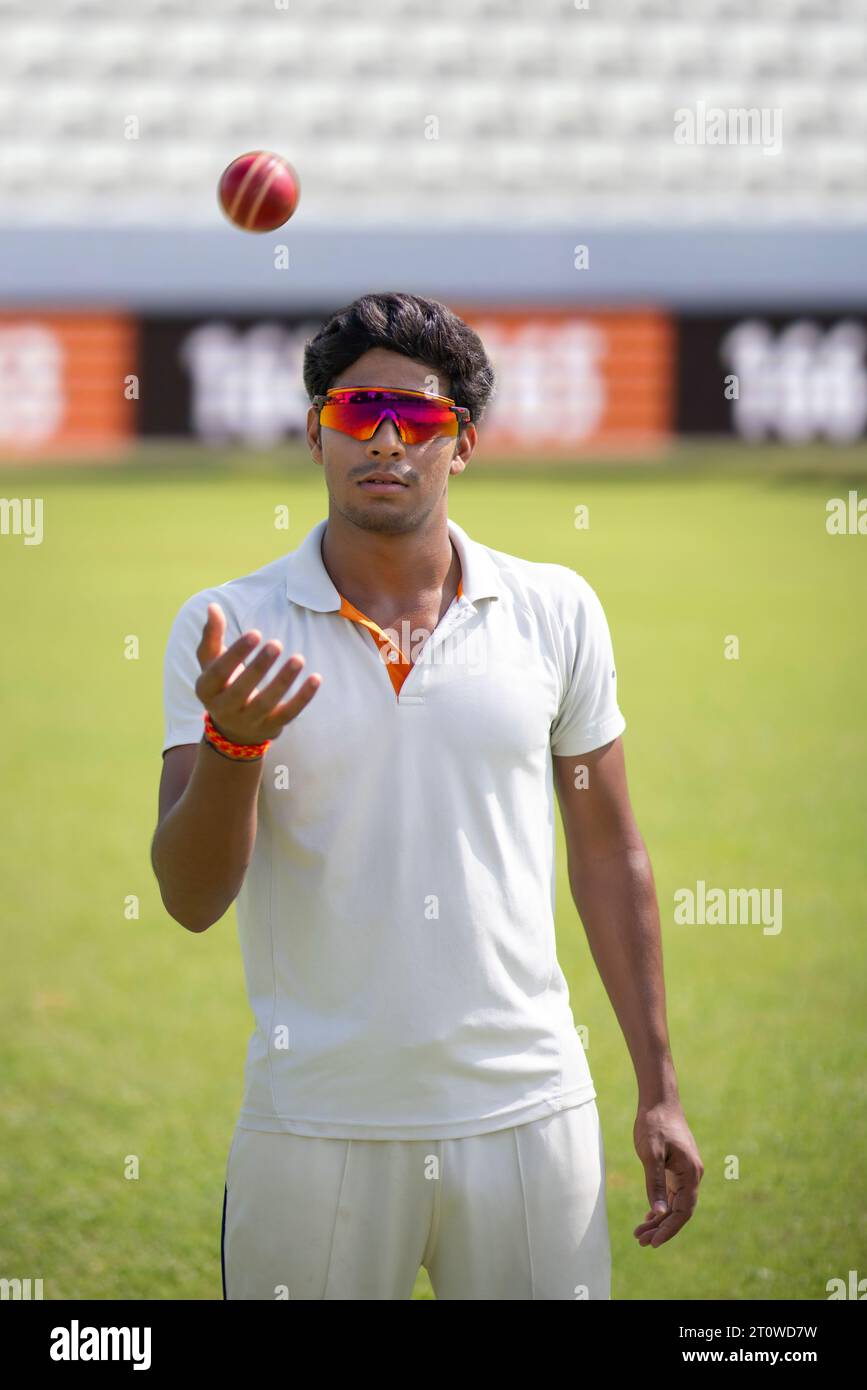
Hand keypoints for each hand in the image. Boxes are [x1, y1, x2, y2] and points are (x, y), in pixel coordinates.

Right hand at [195, 602, 320, 745]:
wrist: (233, 729)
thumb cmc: (222, 684)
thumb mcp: (211, 662)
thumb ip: (212, 635)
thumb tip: (213, 606)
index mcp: (206, 690)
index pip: (219, 672)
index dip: (236, 653)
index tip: (256, 633)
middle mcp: (224, 709)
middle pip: (240, 691)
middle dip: (259, 668)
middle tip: (276, 644)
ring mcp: (248, 721)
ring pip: (266, 703)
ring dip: (283, 681)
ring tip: (298, 659)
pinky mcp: (271, 727)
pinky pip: (288, 714)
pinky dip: (303, 698)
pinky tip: (315, 678)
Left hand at [632, 1099, 703, 1246]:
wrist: (659, 1100)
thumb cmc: (654, 1124)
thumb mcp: (651, 1154)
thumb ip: (655, 1183)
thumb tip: (659, 1212)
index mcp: (690, 1173)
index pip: (683, 1211)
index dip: (669, 1229)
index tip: (653, 1242)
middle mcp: (693, 1175)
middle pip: (679, 1211)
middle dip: (661, 1228)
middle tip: (641, 1240)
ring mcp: (686, 1171)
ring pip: (675, 1203)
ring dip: (659, 1218)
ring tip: (640, 1233)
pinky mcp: (678, 1166)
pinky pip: (673, 1193)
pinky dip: (661, 1205)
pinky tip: (649, 1215)